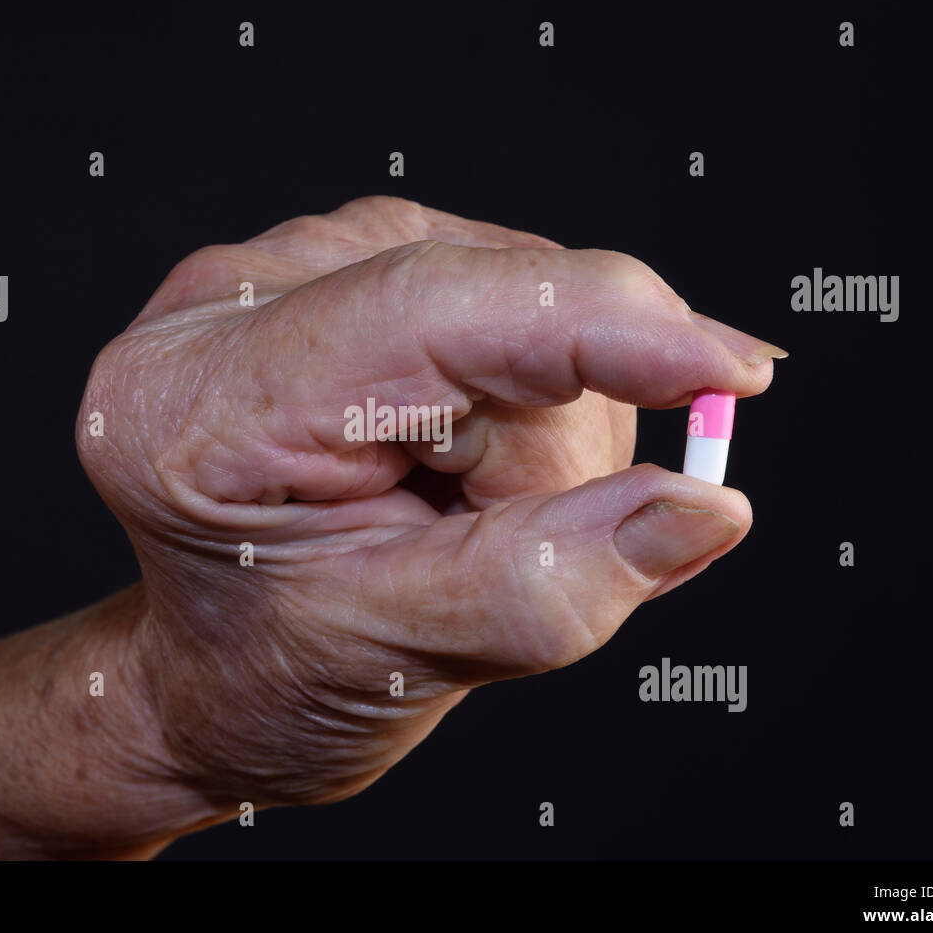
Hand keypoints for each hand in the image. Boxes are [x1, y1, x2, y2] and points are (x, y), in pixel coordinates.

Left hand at [77, 195, 783, 821]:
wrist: (213, 666)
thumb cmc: (268, 671)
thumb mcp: (395, 657)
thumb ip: (547, 583)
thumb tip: (702, 505)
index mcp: (204, 402)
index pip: (432, 314)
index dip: (598, 334)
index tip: (727, 372)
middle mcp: (235, 298)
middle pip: (499, 315)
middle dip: (542, 454)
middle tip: (472, 546)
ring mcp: (294, 264)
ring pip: (524, 299)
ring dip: (532, 431)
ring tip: (446, 514)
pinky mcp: (353, 261)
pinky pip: (510, 298)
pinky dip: (520, 398)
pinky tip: (452, 460)